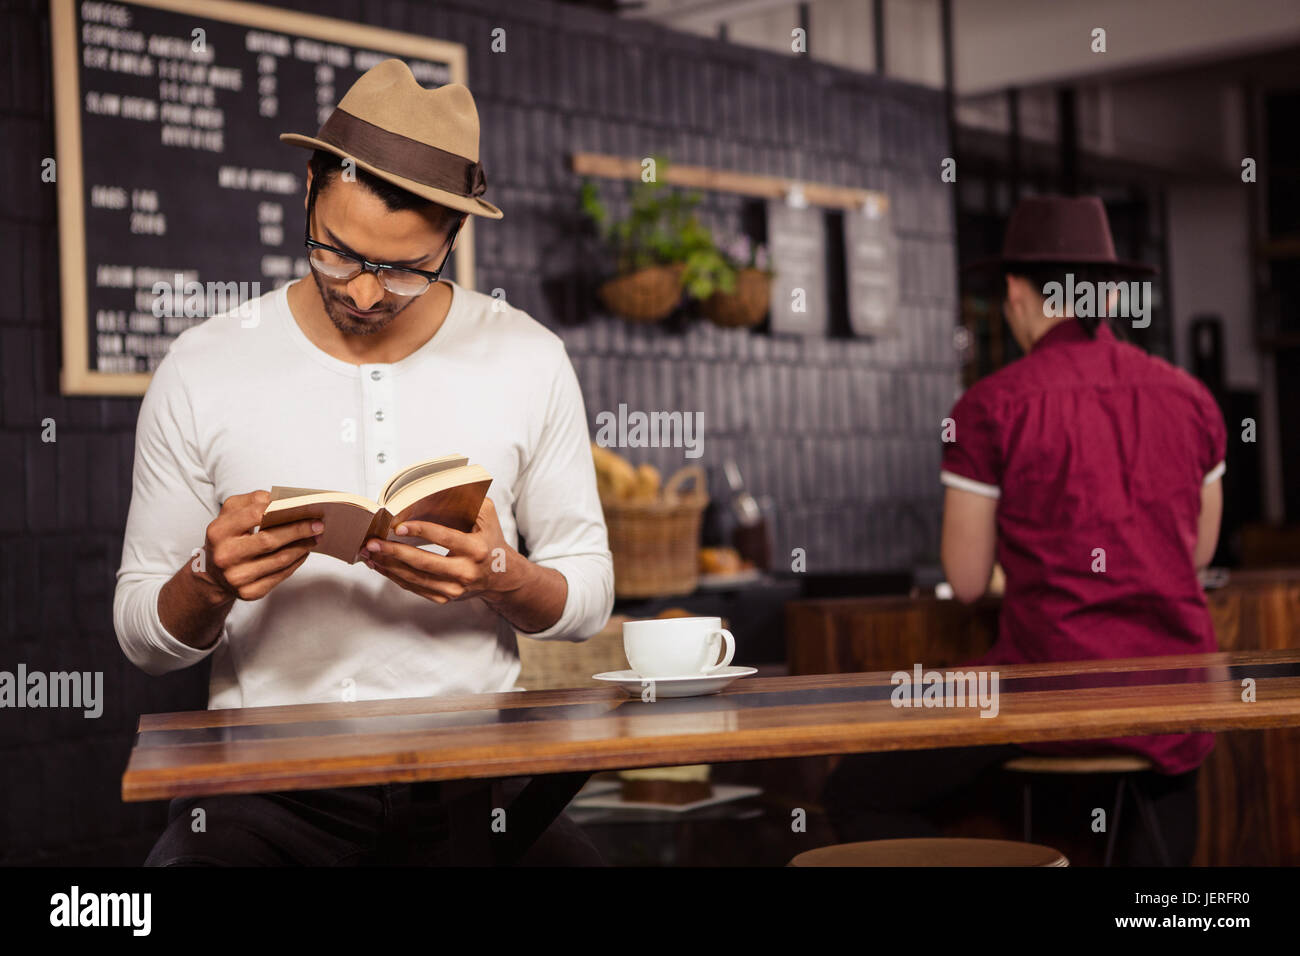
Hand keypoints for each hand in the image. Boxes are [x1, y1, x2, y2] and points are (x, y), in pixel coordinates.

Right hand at [199, 491, 320, 602]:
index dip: (280, 508)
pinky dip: (296, 561)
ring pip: (279, 559)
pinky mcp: (249, 593)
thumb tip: (281, 499)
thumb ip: (252, 500)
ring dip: (302, 546)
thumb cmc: (228, 538)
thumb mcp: (230, 514)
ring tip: (316, 536)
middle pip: (270, 540)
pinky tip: (304, 551)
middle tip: (318, 524)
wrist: (214, 574)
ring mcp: (236, 577)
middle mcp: (225, 556)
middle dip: (298, 530)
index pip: (255, 514)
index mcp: (218, 531)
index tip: (301, 505)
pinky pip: (280, 575)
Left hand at [360, 497, 521, 605]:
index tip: (398, 527)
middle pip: (424, 563)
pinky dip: (394, 576)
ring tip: (370, 553)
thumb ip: (472, 500)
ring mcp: (454, 589)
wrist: (501, 576)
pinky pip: (415, 588)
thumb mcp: (489, 518)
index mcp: (476, 549)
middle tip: (373, 542)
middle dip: (394, 552)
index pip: (445, 539)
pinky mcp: (445, 598)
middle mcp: (465, 572)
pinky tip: (380, 565)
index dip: (420, 531)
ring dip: (389, 565)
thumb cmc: (490, 542)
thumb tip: (445, 485)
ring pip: (415, 578)